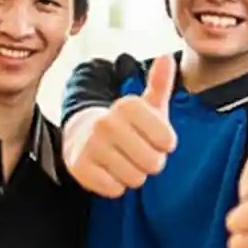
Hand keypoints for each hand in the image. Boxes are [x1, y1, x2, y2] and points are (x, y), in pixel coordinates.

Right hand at [64, 55, 177, 197]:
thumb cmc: (126, 123)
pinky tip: (109, 170)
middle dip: (151, 162)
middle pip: (153, 163)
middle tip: (140, 152)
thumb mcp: (146, 105)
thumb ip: (160, 84)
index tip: (156, 138)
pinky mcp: (79, 167)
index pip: (167, 141)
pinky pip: (115, 190)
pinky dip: (116, 185)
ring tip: (124, 160)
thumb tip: (167, 57)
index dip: (165, 144)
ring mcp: (90, 145)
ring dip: (134, 175)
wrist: (83, 135)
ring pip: (135, 178)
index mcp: (128, 106)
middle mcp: (106, 123)